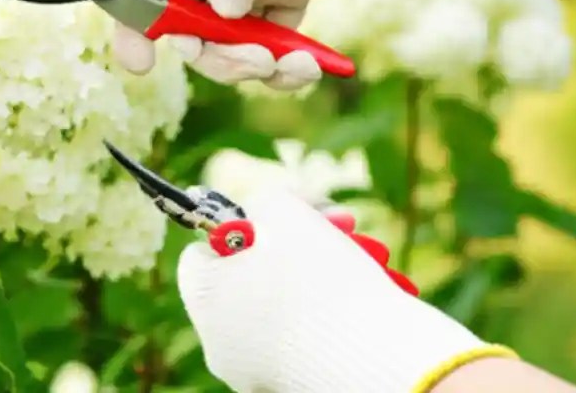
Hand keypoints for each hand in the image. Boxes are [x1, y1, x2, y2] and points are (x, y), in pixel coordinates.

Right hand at [112, 0, 442, 89]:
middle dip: (217, 58)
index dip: (134, 29)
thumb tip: (225, 13)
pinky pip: (273, 53)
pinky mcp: (286, 5)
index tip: (143, 63)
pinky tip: (310, 66)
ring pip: (231, 51)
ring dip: (257, 69)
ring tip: (297, 65)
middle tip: (257, 59)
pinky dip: (286, 70)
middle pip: (190, 35)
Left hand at [176, 188, 514, 392]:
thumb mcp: (281, 208)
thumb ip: (261, 201)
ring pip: (283, 307)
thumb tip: (263, 209)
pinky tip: (366, 295)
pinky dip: (332, 313)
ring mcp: (254, 369)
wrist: (372, 357)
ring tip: (363, 257)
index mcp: (203, 297)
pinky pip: (306, 337)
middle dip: (294, 247)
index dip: (240, 228)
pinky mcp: (291, 383)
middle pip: (248, 277)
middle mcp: (219, 340)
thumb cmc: (316, 278)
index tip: (278, 223)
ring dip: (321, 274)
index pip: (203, 253)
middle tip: (338, 229)